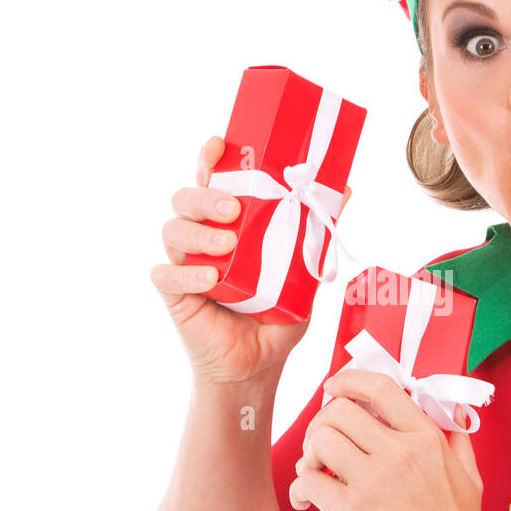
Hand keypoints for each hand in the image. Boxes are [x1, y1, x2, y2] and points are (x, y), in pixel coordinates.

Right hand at [150, 134, 351, 385]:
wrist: (259, 365)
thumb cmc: (277, 315)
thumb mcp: (305, 270)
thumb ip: (317, 230)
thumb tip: (344, 187)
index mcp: (228, 223)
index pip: (212, 181)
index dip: (210, 160)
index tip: (218, 145)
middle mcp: (201, 237)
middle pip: (186, 198)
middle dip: (206, 196)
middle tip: (234, 208)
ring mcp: (185, 263)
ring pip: (172, 229)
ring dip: (198, 232)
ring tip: (228, 245)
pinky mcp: (173, 294)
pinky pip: (165, 275)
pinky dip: (186, 274)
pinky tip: (209, 280)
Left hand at [288, 368, 488, 510]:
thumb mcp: (469, 471)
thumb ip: (456, 436)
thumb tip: (455, 411)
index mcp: (425, 438)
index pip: (380, 388)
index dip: (349, 380)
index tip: (334, 387)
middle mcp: (399, 452)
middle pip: (339, 411)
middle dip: (322, 424)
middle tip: (322, 446)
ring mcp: (374, 481)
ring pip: (320, 440)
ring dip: (309, 453)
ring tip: (315, 471)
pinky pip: (308, 481)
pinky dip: (300, 488)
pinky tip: (306, 500)